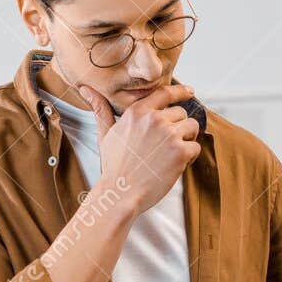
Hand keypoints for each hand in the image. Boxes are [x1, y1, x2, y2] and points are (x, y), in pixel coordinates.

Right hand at [78, 81, 201, 216]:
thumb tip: (85, 89)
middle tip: (167, 146)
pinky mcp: (180, 152)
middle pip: (181, 113)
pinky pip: (195, 147)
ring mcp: (169, 135)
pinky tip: (177, 164)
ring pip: (192, 127)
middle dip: (178, 128)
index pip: (165, 92)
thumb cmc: (113, 166)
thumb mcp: (105, 134)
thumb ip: (101, 110)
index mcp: (138, 112)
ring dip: (186, 140)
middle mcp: (154, 119)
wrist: (120, 192)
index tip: (189, 92)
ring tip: (172, 154)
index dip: (180, 91)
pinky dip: (190, 156)